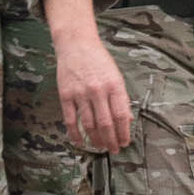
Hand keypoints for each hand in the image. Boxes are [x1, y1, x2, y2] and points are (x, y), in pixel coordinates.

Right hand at [44, 0, 132, 150]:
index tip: (124, 142)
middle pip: (106, 123)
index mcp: (114, 85)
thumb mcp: (116, 76)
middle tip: (113, 149)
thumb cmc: (98, 60)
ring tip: (100, 147)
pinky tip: (80, 141)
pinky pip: (70, 120)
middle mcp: (98, 90)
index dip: (124, 132)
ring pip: (89, 124)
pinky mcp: (66, 95)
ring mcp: (81, 93)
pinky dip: (75, 134)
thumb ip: (121, 98)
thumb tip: (127, 119)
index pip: (121, 115)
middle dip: (111, 140)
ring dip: (95, 140)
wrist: (76, 44)